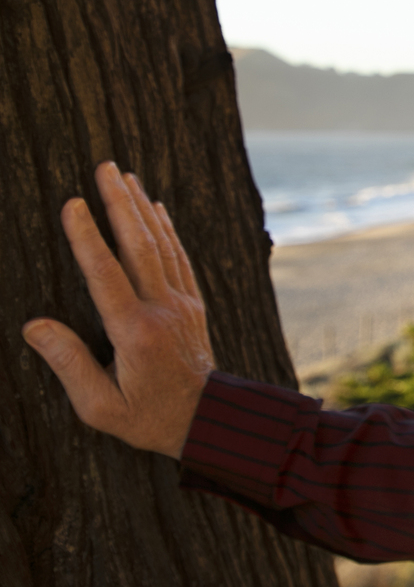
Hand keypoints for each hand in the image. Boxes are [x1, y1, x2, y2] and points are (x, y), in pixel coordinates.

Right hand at [21, 162, 213, 459]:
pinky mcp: (192, 304)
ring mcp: (182, 303)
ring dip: (143, 208)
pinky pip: (179, 258)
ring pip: (162, 246)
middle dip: (120, 204)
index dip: (87, 238)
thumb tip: (34, 325)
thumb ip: (68, 363)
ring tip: (125, 176)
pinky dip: (168, 230)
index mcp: (135, 332)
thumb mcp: (99, 406)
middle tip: (105, 167)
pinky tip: (157, 209)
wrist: (207, 420)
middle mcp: (162, 309)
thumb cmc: (147, 418)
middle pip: (140, 246)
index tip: (72, 204)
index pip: (105, 275)